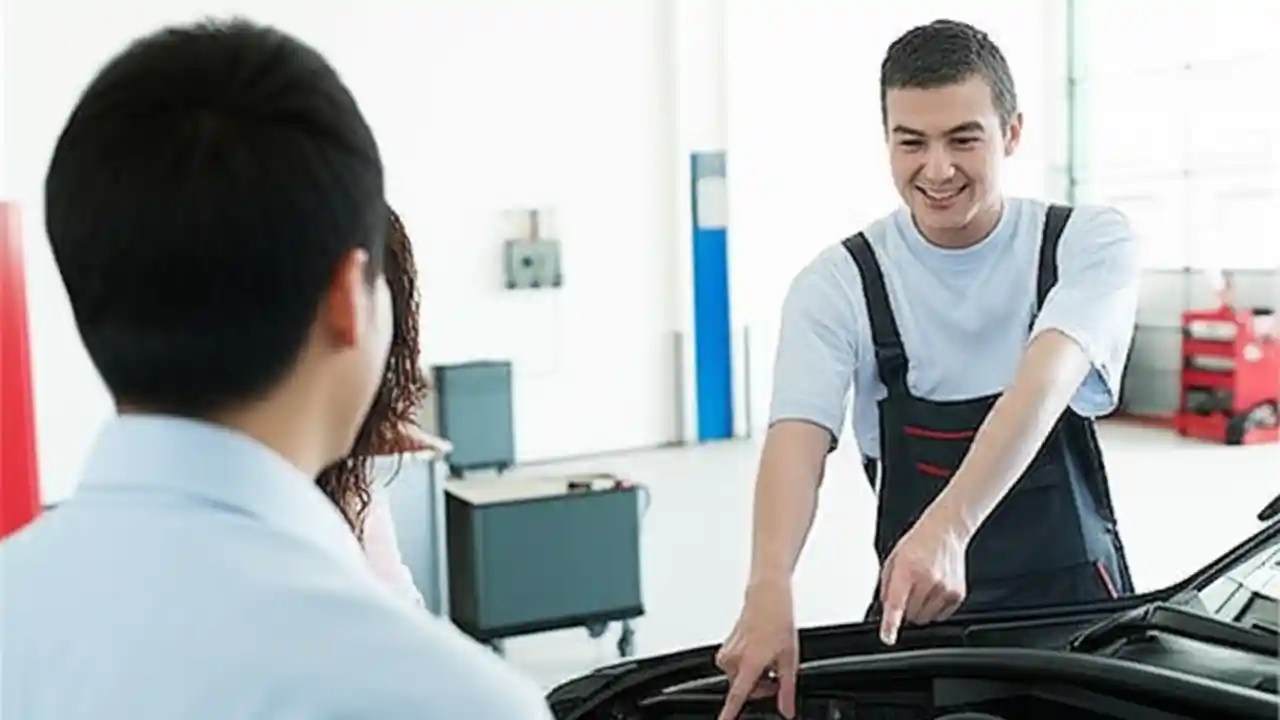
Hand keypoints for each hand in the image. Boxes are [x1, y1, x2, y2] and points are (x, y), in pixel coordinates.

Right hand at [714, 578, 798, 718]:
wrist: (766, 595)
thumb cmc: (778, 619)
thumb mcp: (789, 659)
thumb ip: (786, 689)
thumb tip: (786, 709)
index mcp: (750, 662)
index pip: (737, 697)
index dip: (729, 715)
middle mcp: (733, 659)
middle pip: (743, 689)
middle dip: (760, 688)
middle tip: (776, 675)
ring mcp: (727, 652)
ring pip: (739, 678)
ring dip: (754, 676)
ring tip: (770, 657)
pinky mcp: (725, 647)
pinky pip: (735, 666)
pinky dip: (747, 665)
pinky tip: (760, 650)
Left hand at [878, 509, 969, 645]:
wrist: (946, 532)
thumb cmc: (917, 543)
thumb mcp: (893, 559)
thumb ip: (885, 585)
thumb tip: (884, 610)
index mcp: (907, 568)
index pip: (896, 602)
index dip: (891, 623)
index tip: (888, 637)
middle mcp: (928, 579)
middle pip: (910, 615)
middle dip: (905, 609)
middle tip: (908, 591)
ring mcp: (945, 588)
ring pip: (925, 618)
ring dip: (919, 610)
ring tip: (921, 588)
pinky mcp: (957, 594)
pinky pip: (940, 616)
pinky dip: (933, 609)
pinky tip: (933, 590)